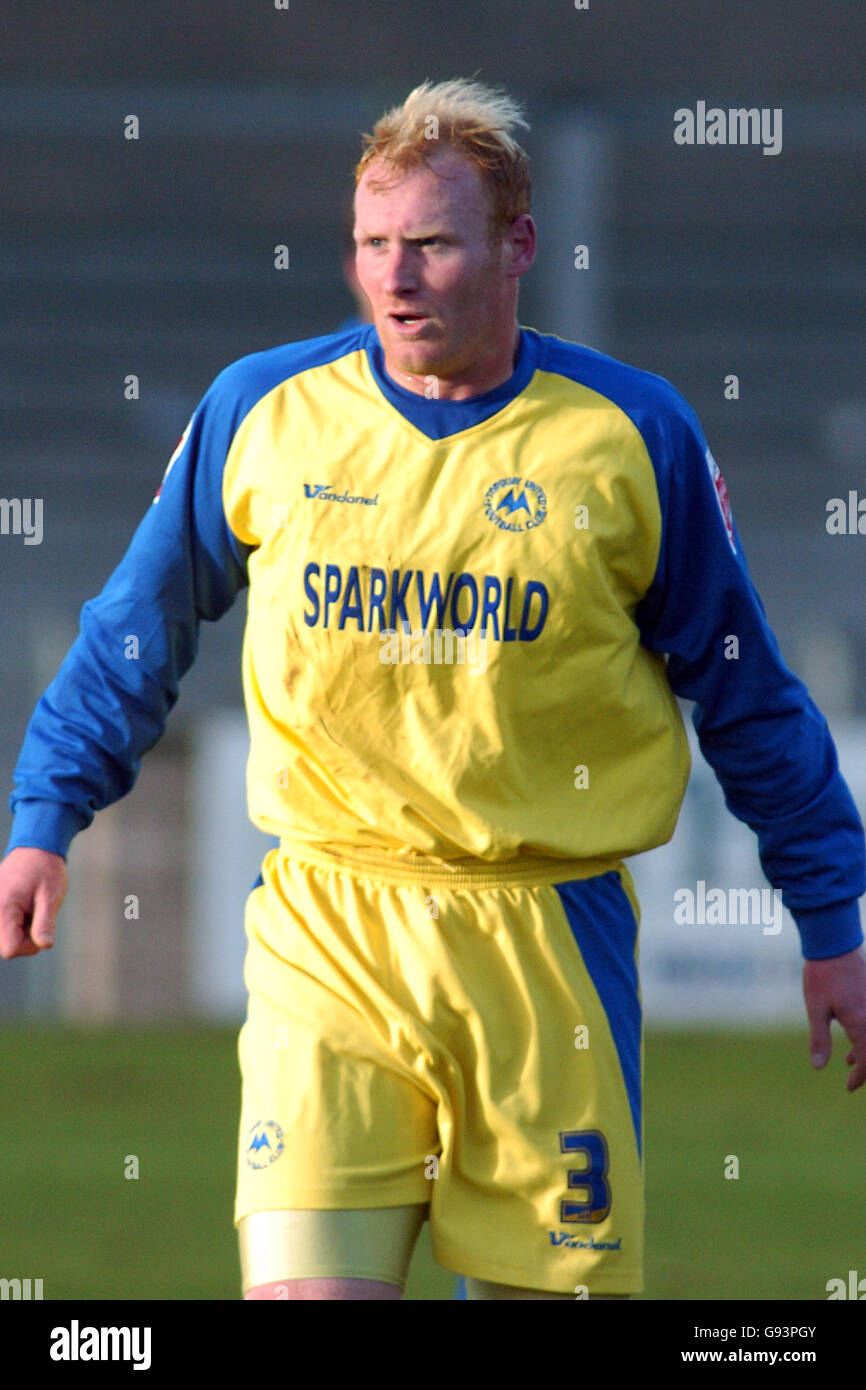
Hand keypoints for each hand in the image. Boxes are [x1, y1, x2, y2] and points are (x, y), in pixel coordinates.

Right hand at [0, 847, 67, 958]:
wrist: (35, 848)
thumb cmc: (45, 870)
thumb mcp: (51, 896)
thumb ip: (45, 922)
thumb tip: (44, 945)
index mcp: (3, 909)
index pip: (10, 949)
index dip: (30, 945)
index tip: (41, 925)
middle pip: (6, 947)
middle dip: (25, 937)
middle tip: (36, 912)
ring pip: (4, 939)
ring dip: (20, 930)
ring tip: (30, 908)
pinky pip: (3, 928)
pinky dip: (15, 923)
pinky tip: (23, 908)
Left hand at [803, 945, 865, 1091]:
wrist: (835, 943)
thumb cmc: (822, 975)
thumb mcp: (816, 1009)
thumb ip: (820, 1039)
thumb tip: (818, 1067)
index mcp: (861, 1023)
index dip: (861, 1078)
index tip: (849, 1087)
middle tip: (853, 1080)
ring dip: (865, 1051)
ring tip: (850, 1062)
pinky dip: (865, 1035)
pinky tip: (853, 1038)